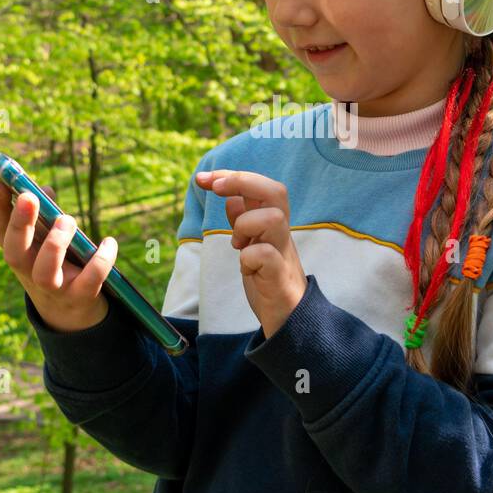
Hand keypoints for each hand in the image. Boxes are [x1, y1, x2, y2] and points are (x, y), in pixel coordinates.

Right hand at [0, 180, 116, 332]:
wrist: (71, 312)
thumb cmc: (58, 263)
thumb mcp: (45, 242)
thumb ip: (45, 216)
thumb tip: (46, 191)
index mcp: (20, 254)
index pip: (0, 233)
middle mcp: (30, 273)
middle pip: (15, 254)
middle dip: (20, 224)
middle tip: (28, 196)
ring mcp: (54, 288)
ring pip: (45, 272)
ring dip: (55, 244)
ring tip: (67, 219)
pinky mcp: (80, 297)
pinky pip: (91, 279)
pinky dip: (102, 259)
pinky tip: (109, 242)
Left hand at [195, 169, 307, 336]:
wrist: (288, 317)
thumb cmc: (268, 278)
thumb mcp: (251, 244)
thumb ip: (243, 220)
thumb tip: (229, 197)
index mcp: (274, 223)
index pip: (261, 185)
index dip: (232, 175)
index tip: (203, 178)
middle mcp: (282, 233)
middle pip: (276, 191)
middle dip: (242, 181)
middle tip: (215, 188)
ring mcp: (283, 253)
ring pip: (274, 218)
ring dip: (245, 224)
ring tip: (237, 243)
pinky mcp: (280, 277)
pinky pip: (266, 255)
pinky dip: (248, 258)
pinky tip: (245, 268)